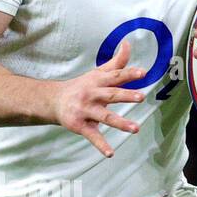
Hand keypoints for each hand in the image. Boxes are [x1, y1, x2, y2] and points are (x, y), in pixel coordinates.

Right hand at [53, 38, 145, 157]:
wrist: (54, 101)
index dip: (128, 74)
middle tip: (141, 97)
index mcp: (97, 82)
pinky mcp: (79, 125)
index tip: (143, 73)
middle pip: (111, 95)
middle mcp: (91, 95)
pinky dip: (101, 145)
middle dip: (126, 95)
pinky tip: (110, 153)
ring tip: (136, 129)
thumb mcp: (97, 74)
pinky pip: (92, 136)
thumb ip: (116, 62)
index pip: (115, 76)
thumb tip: (128, 43)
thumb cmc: (82, 87)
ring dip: (120, 123)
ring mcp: (85, 111)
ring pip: (104, 117)